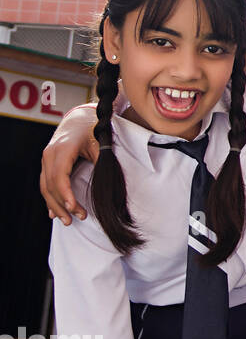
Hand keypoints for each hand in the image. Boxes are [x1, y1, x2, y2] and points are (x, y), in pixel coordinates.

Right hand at [41, 104, 99, 224]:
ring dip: (55, 205)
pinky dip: (50, 198)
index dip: (65, 194)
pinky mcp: (47, 164)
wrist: (79, 119)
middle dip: (62, 204)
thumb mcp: (100, 142)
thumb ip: (101, 161)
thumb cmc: (91, 129)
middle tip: (75, 218)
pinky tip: (53, 211)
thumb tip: (106, 182)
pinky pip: (45, 184)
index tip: (73, 207)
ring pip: (45, 187)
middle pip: (50, 185)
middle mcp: (50, 155)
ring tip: (66, 220)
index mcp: (62, 149)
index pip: (59, 176)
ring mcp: (46, 159)